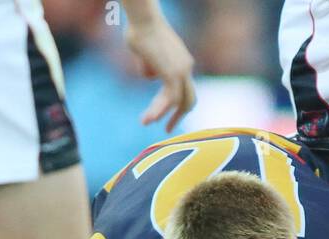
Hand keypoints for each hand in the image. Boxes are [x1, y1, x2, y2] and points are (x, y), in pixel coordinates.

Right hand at [124, 17, 194, 131]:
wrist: (142, 18)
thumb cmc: (140, 30)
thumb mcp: (146, 54)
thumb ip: (150, 66)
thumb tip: (150, 77)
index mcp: (183, 62)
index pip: (185, 91)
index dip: (177, 107)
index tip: (166, 118)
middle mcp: (186, 67)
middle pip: (189, 100)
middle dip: (178, 117)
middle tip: (167, 130)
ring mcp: (181, 70)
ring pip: (177, 102)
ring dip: (160, 115)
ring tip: (144, 122)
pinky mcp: (172, 73)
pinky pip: (169, 99)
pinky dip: (159, 110)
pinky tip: (149, 118)